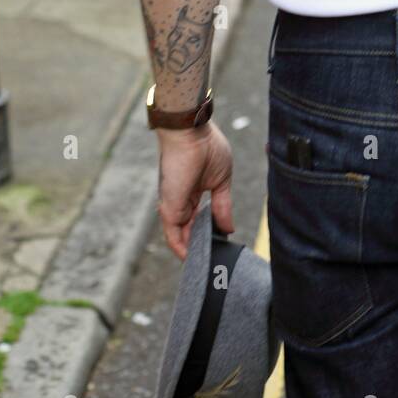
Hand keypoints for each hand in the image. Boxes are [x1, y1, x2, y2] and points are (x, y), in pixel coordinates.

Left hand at [156, 120, 233, 260]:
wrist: (191, 132)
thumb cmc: (206, 147)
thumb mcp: (222, 181)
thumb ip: (223, 205)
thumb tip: (229, 228)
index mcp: (194, 192)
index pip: (200, 219)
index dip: (210, 232)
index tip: (222, 244)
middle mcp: (181, 200)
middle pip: (190, 230)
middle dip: (202, 246)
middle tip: (215, 261)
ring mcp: (174, 205)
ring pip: (181, 236)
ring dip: (193, 252)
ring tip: (207, 266)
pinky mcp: (169, 208)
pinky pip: (173, 236)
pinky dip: (182, 250)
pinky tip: (193, 261)